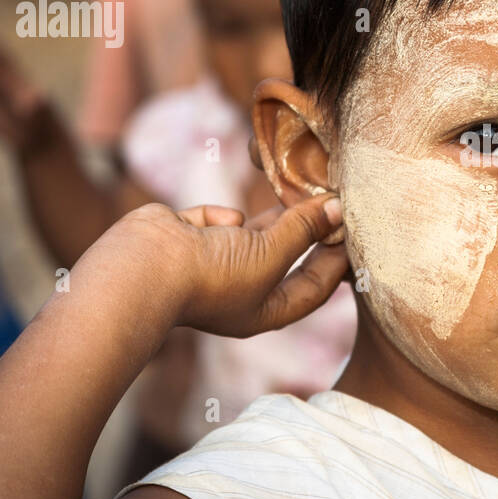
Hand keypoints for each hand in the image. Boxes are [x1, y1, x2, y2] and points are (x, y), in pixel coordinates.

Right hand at [93, 193, 348, 338]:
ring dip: (272, 215)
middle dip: (308, 230)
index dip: (337, 261)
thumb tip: (337, 208)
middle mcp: (240, 289)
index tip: (357, 231)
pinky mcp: (190, 238)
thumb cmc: (212, 276)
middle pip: (286, 256)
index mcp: (264, 310)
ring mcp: (213, 263)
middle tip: (337, 200)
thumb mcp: (270, 255)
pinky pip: (218, 221)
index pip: (314, 287)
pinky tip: (218, 222)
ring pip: (254, 232)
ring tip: (301, 188)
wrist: (140, 268)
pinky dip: (220, 216)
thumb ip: (304, 230)